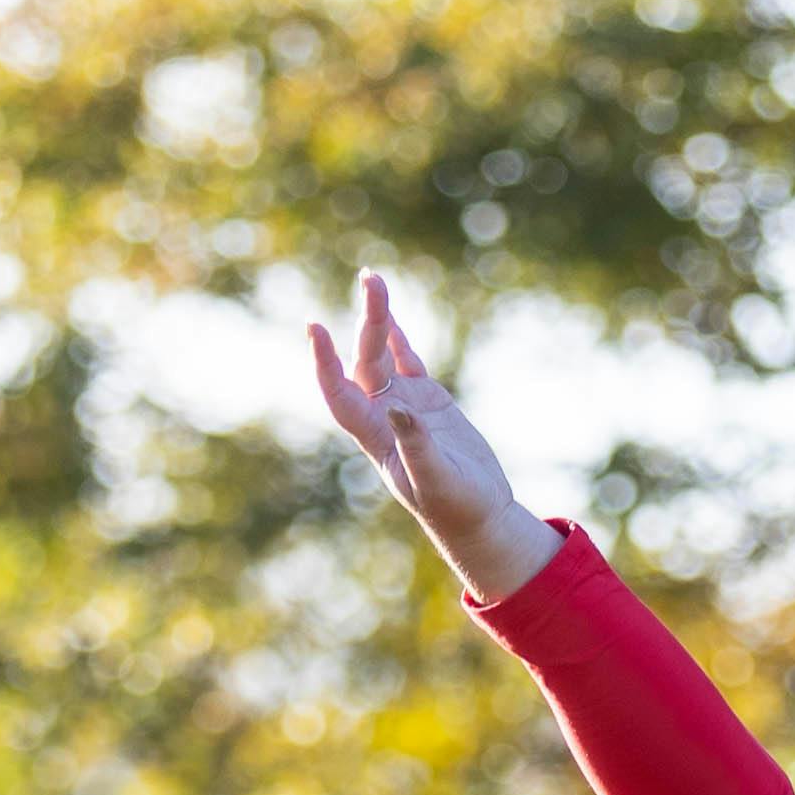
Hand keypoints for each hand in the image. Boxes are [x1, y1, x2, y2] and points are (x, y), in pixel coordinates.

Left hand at [310, 273, 560, 603]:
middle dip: (367, 321)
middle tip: (372, 279)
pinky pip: (407, 361)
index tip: (315, 329)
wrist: (479, 516)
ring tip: (374, 279)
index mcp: (376, 437)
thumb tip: (396, 407)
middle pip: (365, 361)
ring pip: (383, 354)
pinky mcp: (428, 401)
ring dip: (379, 319)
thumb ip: (415, 446)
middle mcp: (383, 416)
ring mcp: (404, 405)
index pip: (340, 394)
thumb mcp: (436, 480)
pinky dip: (398, 337)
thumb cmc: (456, 507)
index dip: (325, 363)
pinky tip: (390, 314)